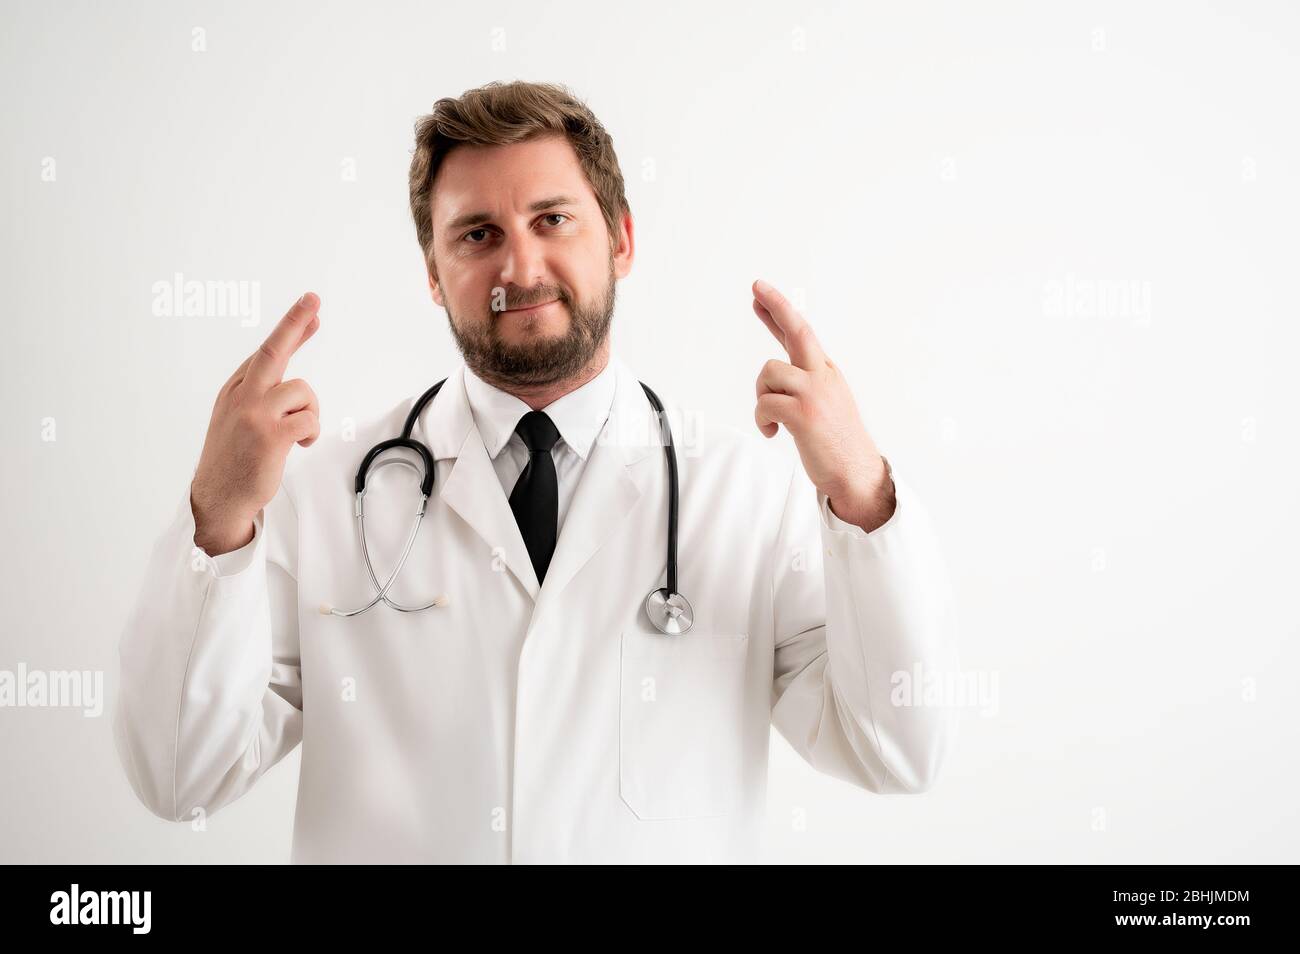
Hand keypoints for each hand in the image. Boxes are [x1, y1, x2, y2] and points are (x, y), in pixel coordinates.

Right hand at [191, 293, 321, 554]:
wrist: (219, 496)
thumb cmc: (237, 458)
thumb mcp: (240, 418)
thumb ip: (264, 395)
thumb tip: (295, 379)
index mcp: (235, 390)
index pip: (267, 352)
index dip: (292, 329)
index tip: (310, 308)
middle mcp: (242, 396)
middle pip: (273, 350)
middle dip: (294, 322)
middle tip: (313, 299)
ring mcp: (254, 414)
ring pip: (303, 391)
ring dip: (311, 413)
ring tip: (298, 434)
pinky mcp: (270, 435)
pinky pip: (308, 419)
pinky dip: (312, 432)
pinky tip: (300, 445)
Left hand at [751, 279, 894, 530]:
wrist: (856, 473)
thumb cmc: (835, 443)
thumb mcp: (824, 404)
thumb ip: (802, 385)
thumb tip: (774, 374)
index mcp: (826, 372)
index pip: (799, 335)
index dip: (778, 312)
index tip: (759, 293)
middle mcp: (823, 376)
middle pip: (797, 330)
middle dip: (776, 306)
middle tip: (756, 286)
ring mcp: (815, 392)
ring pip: (768, 373)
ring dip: (761, 397)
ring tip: (771, 419)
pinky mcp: (803, 413)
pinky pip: (765, 403)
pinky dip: (761, 418)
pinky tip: (771, 432)